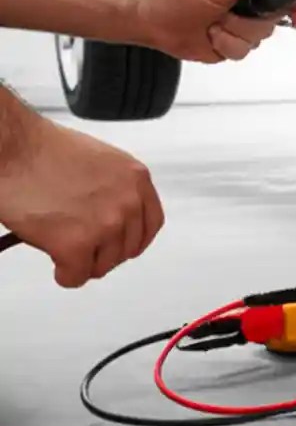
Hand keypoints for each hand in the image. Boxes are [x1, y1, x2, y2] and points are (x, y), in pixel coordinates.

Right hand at [0, 115, 162, 287]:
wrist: (14, 149)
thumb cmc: (45, 150)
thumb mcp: (102, 163)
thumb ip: (116, 190)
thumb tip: (113, 216)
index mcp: (136, 180)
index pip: (151, 224)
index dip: (131, 238)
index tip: (118, 244)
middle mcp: (127, 203)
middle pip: (126, 249)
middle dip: (102, 251)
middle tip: (81, 245)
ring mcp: (105, 225)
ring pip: (102, 266)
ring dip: (83, 262)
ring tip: (62, 244)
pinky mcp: (76, 244)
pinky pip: (76, 276)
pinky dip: (65, 275)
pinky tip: (56, 261)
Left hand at [128, 0, 295, 62]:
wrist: (149, 19)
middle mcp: (248, 3)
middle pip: (275, 20)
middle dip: (249, 21)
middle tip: (227, 12)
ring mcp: (241, 25)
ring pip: (258, 39)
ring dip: (232, 35)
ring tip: (213, 23)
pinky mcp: (232, 44)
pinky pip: (242, 53)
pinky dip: (224, 46)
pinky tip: (210, 36)